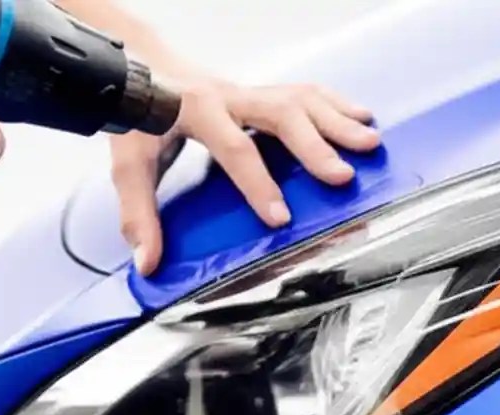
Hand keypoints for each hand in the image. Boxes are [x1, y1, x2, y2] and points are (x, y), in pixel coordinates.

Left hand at [111, 78, 381, 274]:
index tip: (280, 217)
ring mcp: (251, 91)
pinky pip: (306, 93)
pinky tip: (360, 118)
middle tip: (343, 176)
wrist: (143, 68)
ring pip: (301, 98)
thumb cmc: (139, 116)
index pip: (234, 147)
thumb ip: (137, 214)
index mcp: (196, 110)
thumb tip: (148, 261)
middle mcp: (230, 96)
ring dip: (337, 121)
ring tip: (369, 143)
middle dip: (315, 145)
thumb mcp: (129, 164)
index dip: (258, 183)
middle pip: (281, 112)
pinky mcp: (263, 93)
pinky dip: (336, 105)